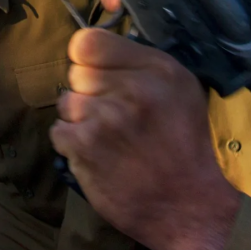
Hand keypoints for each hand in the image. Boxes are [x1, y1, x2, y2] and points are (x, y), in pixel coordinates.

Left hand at [50, 30, 238, 249]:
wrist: (191, 208)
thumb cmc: (184, 145)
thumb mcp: (179, 90)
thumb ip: (138, 63)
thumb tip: (94, 51)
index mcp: (156, 68)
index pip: (88, 41)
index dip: (88, 59)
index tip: (99, 75)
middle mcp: (131, 87)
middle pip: (76, 74)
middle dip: (89, 93)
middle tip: (113, 118)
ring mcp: (105, 116)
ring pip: (66, 102)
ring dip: (80, 120)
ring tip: (107, 139)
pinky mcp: (85, 146)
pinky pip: (59, 131)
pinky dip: (72, 145)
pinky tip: (98, 156)